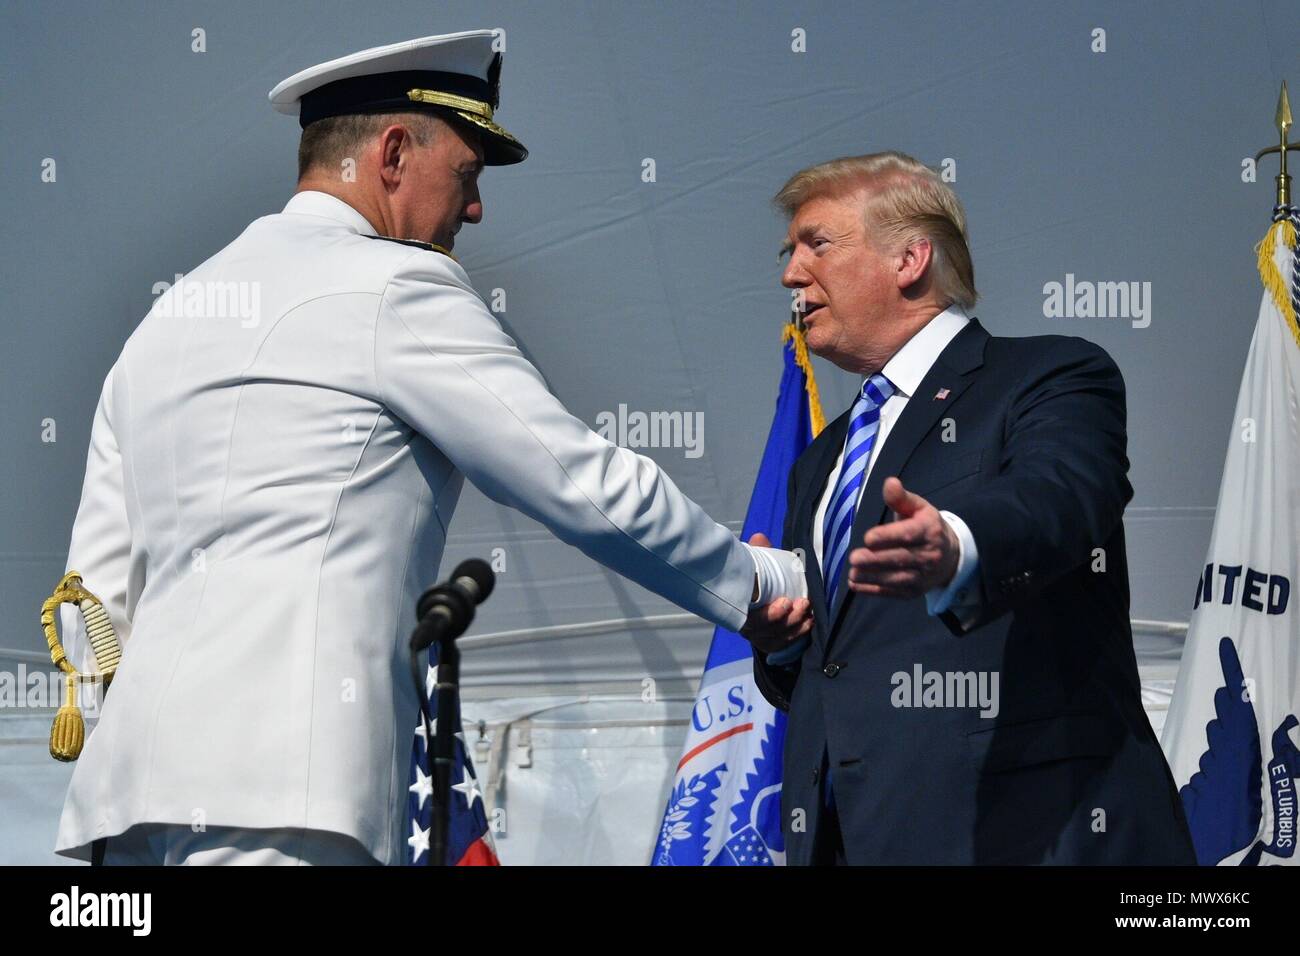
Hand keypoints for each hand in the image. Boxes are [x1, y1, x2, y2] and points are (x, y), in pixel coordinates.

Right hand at [740, 532, 812, 653]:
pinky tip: (808, 623)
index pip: (749, 619)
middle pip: (766, 631)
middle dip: (787, 618)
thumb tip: (760, 538)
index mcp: (739, 608)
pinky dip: (797, 635)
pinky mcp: (770, 643)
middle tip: (803, 603)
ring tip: (808, 612)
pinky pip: (783, 644)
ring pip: (777, 638)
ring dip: (795, 626)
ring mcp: (758, 636)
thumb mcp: (756, 563)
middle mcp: (746, 627)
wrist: (758, 592)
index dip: (769, 614)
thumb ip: (758, 552)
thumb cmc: (756, 577)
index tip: (785, 602)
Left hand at [846, 477, 958, 597]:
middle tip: (854, 558)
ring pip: (897, 579)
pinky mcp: (915, 591)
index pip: (909, 535)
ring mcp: (923, 576)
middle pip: (901, 559)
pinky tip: (856, 585)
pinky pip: (894, 592)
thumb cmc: (926, 527)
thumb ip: (901, 498)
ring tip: (853, 573)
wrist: (951, 556)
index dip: (888, 536)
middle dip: (876, 560)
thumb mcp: (918, 508)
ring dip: (873, 578)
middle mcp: (929, 555)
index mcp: (929, 531)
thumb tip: (889, 482)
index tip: (869, 537)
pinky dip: (874, 591)